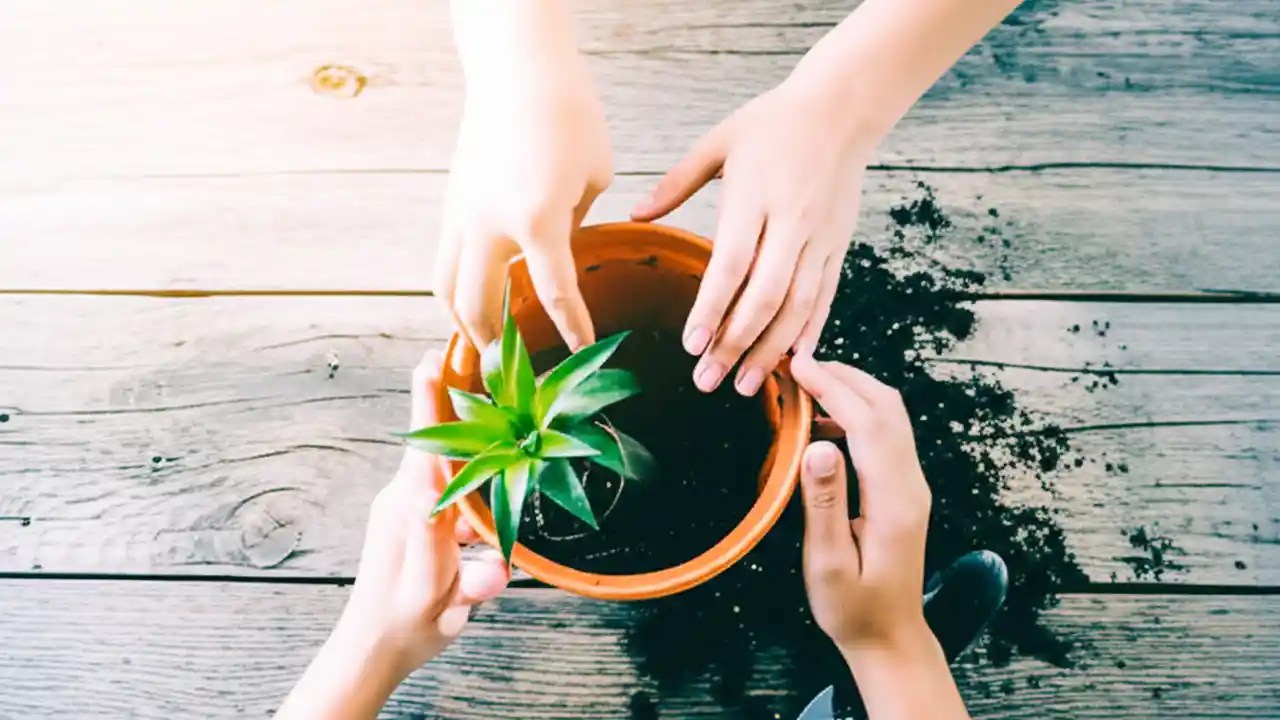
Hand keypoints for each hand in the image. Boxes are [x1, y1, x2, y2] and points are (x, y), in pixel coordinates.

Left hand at [277, 351, 508, 718]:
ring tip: (484, 538)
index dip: (432, 394)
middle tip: (503, 417)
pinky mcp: (421, 525)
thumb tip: (449, 516)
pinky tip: (476, 559)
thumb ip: (442, 553)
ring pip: (459, 483)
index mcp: (411, 503)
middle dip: (480, 441)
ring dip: (480, 502)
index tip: (436, 353)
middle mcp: (409, 498)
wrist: (376, 650)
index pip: (427, 438)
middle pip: (451, 451)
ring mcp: (414, 510)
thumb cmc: (406, 622)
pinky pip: (455, 506)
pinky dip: (473, 520)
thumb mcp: (431, 591)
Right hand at [435, 32, 611, 354]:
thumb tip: (557, 250)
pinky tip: (477, 296)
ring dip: (464, 322)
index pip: (556, 293)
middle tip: (511, 371)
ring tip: (483, 343)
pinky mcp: (450, 203)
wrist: (518, 69)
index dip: (572, 328)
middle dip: (494, 346)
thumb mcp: (595, 176)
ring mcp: (461, 215)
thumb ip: (576, 224)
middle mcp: (489, 225)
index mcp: (536, 220)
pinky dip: (457, 287)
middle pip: (477, 308)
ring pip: (446, 289)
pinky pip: (446, 260)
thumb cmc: (570, 116)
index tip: (584, 352)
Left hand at [632, 79, 871, 395]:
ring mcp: (819, 238)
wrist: (841, 109)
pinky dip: (809, 333)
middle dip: (736, 344)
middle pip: (764, 295)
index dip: (713, 308)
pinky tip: (792, 364)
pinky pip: (824, 298)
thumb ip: (676, 183)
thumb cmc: (772, 123)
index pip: (732, 264)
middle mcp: (790, 222)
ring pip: (797, 306)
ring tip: (744, 384)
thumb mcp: (719, 142)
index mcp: (755, 196)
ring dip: (770, 350)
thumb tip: (635, 215)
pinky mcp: (838, 246)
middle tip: (707, 380)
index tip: (692, 344)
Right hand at [792, 355, 970, 717]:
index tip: (798, 367)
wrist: (889, 637)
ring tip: (804, 383)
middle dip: (844, 376)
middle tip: (797, 362)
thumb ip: (823, 502)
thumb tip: (818, 445)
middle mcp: (911, 484)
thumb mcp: (828, 563)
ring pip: (890, 415)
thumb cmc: (852, 609)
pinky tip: (822, 420)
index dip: (833, 389)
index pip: (868, 424)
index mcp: (894, 501)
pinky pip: (885, 435)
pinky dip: (856, 412)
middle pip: (887, 408)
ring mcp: (911, 485)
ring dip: (851, 390)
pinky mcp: (903, 489)